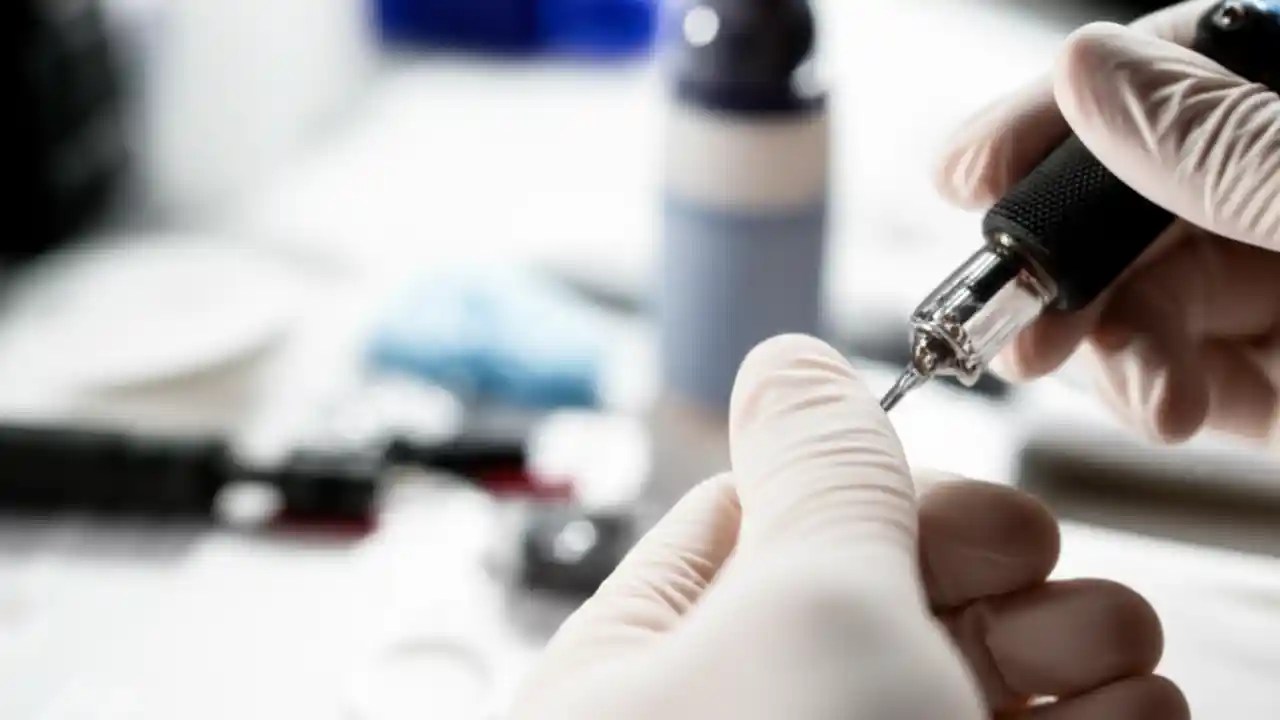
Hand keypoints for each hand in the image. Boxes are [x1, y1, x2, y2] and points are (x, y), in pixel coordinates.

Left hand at [512, 336, 1182, 719]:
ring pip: (956, 672)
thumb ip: (811, 472)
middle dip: (988, 568)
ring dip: (1064, 640)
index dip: (864, 495)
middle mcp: (729, 719)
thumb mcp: (803, 605)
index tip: (959, 498)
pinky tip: (1134, 704)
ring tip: (1111, 642)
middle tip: (1041, 566)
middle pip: (873, 597)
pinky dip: (1090, 714)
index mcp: (636, 670)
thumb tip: (781, 359)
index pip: (744, 529)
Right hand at [936, 1, 1279, 444]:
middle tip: (1018, 315)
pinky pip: (1180, 372)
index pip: (1163, 64)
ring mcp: (1275, 284)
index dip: (1055, 115)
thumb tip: (1083, 70)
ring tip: (1139, 387)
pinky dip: (1148, 393)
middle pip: (1129, 193)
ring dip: (1107, 345)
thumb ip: (1227, 147)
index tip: (971, 173)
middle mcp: (1269, 192)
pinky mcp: (1277, 382)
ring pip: (1141, 291)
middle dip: (1065, 260)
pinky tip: (1162, 408)